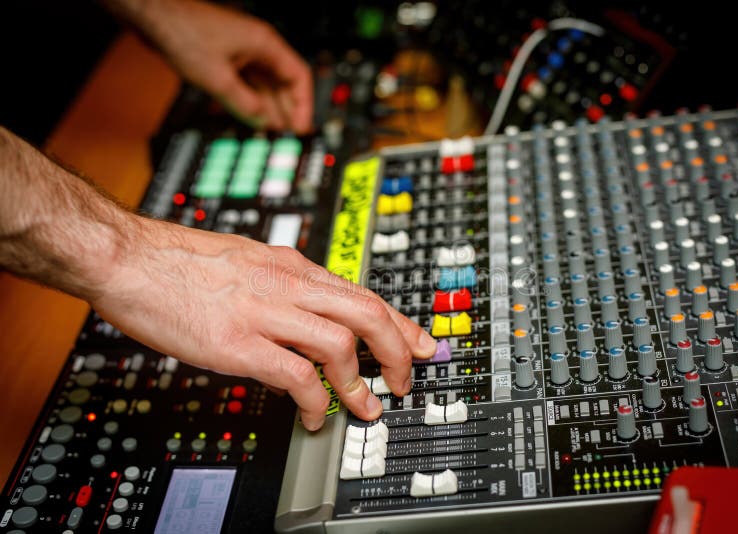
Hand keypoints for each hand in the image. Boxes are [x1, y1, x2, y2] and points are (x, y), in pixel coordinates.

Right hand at [92, 217, 436, 430]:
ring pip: (341, 345)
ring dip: (359, 384)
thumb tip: (314, 306)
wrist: (127, 257)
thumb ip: (286, 281)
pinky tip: (313, 415)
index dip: (402, 323)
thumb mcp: (249, 258)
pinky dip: (314, 401)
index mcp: (292, 265)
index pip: (364, 293)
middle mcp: (288, 284)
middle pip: (368, 315)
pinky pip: (295, 375)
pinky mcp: (237, 342)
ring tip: (362, 407)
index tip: (422, 345)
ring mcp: (264, 312)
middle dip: (397, 354)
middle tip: (402, 383)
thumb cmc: (180, 260)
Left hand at [127, 0, 312, 131]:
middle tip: (287, 135)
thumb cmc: (183, 32)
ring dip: (268, 108)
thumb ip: (245, 104)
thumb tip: (263, 123)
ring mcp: (242, 51)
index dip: (303, 105)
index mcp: (265, 44)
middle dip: (287, 110)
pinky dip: (252, 100)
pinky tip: (252, 117)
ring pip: (264, 84)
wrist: (153, 15)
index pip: (298, 77)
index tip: (300, 127)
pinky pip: (248, 83)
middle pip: (283, 82)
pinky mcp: (227, 57)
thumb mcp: (218, 79)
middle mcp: (258, 47)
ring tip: (271, 131)